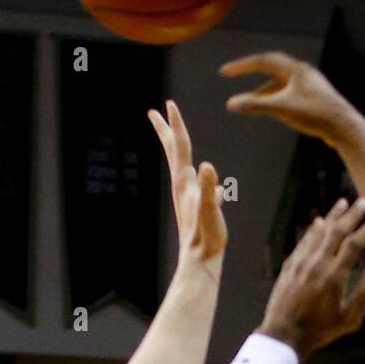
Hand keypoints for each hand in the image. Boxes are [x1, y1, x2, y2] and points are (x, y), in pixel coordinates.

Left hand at [148, 100, 226, 277]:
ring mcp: (187, 195)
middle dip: (166, 131)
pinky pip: (196, 182)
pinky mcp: (195, 205)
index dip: (176, 124)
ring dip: (178, 148)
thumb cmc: (206, 236)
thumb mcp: (210, 209)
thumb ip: (208, 188)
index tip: (169, 104)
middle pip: (174, 151)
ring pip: (182, 164)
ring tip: (176, 138)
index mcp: (185, 181)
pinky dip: (199, 174)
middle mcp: (182, 185)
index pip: (181, 146)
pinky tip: (209, 178)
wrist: (201, 259)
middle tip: (154, 112)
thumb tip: (207, 166)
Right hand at [220, 51, 352, 147]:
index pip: (263, 60)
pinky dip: (275, 99)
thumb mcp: (282, 109)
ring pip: (280, 84)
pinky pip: (288, 94)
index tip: (225, 71)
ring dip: (263, 91)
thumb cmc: (315, 115)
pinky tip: (271, 111)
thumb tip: (231, 104)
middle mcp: (303, 73)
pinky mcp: (314, 99)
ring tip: (249, 102)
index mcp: (296, 69)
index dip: (242, 65)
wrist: (345, 128)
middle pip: (271, 68)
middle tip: (234, 73)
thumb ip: (256, 105)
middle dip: (251, 72)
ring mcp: (309, 85)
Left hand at [259, 197, 364, 360]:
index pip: (355, 244)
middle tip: (362, 201)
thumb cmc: (320, 331)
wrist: (284, 335)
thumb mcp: (349, 318)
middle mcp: (318, 265)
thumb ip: (364, 291)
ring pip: (319, 233)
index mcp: (335, 276)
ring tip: (343, 203)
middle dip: (352, 214)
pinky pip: (304, 243)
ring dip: (333, 216)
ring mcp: (301, 264)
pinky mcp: (289, 267)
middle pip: (337, 231)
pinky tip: (320, 222)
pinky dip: (313, 231)